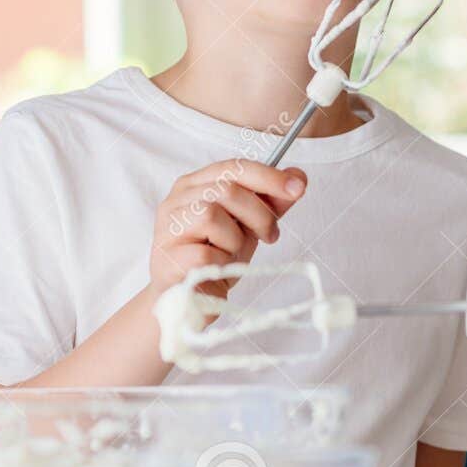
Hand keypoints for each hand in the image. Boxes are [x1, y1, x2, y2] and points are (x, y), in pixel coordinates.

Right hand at [148, 159, 307, 297]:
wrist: (192, 298)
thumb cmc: (216, 256)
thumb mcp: (248, 226)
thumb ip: (270, 203)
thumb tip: (298, 178)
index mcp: (195, 184)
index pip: (233, 168)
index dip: (268, 176)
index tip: (298, 187)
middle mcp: (177, 200)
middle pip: (227, 190)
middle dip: (259, 214)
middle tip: (269, 235)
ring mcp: (168, 228)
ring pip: (212, 215)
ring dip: (234, 240)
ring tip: (231, 253)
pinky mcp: (168, 258)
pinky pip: (206, 253)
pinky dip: (222, 263)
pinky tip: (217, 268)